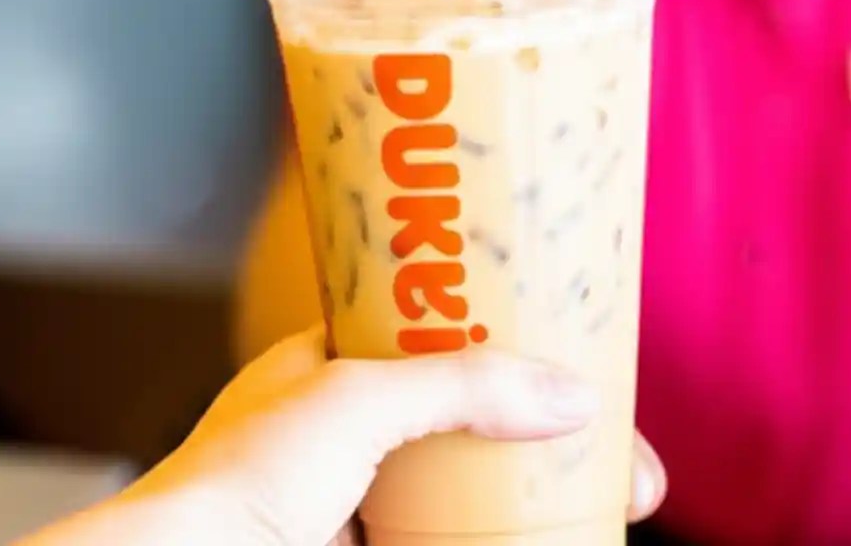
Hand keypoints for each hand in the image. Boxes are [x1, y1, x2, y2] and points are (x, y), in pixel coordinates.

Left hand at [20, 326, 666, 545]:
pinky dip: (504, 533)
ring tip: (615, 490)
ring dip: (539, 482)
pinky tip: (557, 532)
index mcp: (332, 362)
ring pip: (470, 477)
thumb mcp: (357, 401)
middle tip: (617, 439)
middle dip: (547, 422)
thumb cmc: (233, 480)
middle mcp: (349, 424)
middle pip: (470, 409)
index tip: (570, 341)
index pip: (435, 325)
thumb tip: (567, 393)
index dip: (505, 330)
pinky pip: (454, 532)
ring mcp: (363, 490)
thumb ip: (459, 385)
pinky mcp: (376, 543)